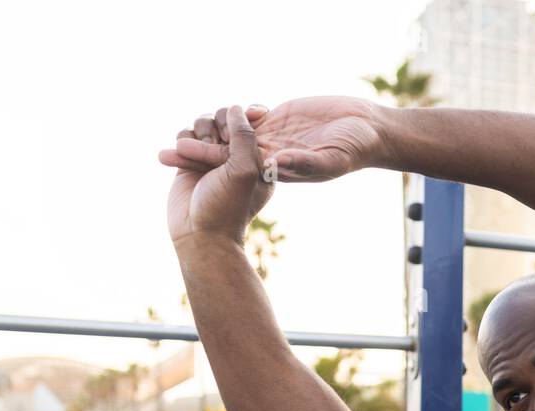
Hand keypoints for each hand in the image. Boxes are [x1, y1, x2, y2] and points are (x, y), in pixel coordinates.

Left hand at [158, 96, 383, 183]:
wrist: (370, 131)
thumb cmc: (355, 149)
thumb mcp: (328, 160)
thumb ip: (302, 163)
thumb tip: (274, 164)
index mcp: (277, 170)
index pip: (234, 166)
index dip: (206, 162)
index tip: (179, 158)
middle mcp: (272, 156)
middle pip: (226, 154)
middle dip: (195, 154)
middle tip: (163, 153)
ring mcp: (275, 138)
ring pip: (234, 136)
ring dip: (208, 134)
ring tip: (178, 133)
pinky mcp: (281, 121)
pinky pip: (250, 120)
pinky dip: (233, 117)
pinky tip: (212, 117)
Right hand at [164, 104, 272, 246]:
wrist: (199, 236)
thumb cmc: (226, 207)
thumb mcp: (244, 170)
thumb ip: (243, 136)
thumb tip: (236, 107)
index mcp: (259, 159)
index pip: (252, 124)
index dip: (245, 116)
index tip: (247, 114)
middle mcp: (236, 157)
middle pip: (224, 118)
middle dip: (216, 127)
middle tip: (212, 145)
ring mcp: (212, 159)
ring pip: (202, 124)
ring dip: (196, 135)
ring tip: (191, 154)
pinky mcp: (189, 163)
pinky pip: (184, 136)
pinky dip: (181, 142)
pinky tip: (179, 156)